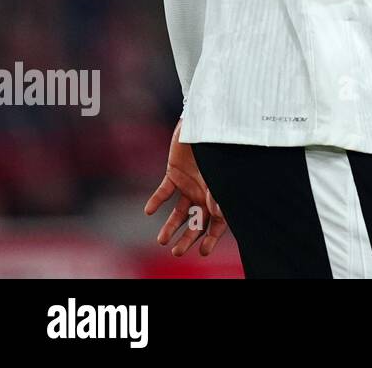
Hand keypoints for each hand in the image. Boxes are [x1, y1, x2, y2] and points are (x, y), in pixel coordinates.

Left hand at [143, 120, 227, 256]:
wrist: (206, 119)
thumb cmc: (220, 142)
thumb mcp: (222, 171)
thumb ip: (220, 193)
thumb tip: (217, 215)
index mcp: (221, 193)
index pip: (218, 221)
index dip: (212, 237)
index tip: (202, 252)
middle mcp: (205, 191)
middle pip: (197, 221)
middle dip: (188, 238)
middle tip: (177, 252)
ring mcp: (189, 183)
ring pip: (179, 212)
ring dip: (171, 226)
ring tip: (162, 240)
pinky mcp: (174, 173)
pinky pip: (164, 191)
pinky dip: (156, 201)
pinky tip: (149, 211)